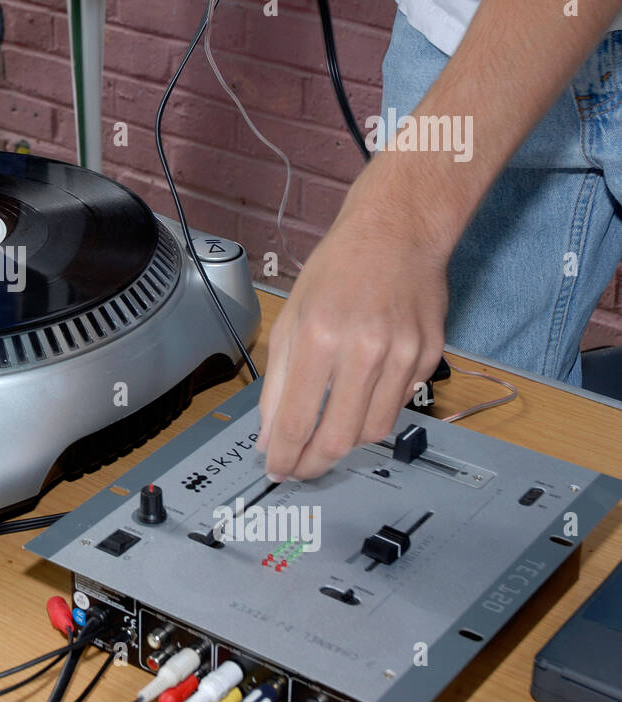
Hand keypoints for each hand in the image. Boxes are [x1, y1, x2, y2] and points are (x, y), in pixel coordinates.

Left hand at [257, 188, 448, 481]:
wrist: (397, 232)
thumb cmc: (338, 270)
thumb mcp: (291, 319)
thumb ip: (279, 382)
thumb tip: (270, 435)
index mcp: (319, 337)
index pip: (298, 420)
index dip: (285, 456)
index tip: (276, 469)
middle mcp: (365, 349)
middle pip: (339, 437)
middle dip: (314, 464)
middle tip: (300, 470)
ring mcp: (404, 355)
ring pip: (374, 430)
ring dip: (346, 442)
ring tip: (327, 436)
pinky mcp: (430, 356)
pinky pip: (400, 404)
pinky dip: (376, 410)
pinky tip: (362, 395)